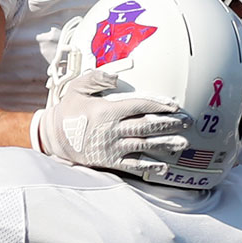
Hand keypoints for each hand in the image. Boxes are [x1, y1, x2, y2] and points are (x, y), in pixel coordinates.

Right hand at [31, 66, 189, 175]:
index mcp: (106, 111)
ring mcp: (112, 147)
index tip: (174, 105)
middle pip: (146, 126)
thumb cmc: (68, 110)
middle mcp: (111, 130)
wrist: (53, 138)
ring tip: (183, 143)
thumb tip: (116, 75)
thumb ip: (96, 78)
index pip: (138, 106)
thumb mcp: (77, 88)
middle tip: (188, 122)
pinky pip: (132, 165)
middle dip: (169, 124)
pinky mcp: (110, 161)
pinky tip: (164, 167)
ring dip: (165, 144)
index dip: (158, 105)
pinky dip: (149, 166)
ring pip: (143, 145)